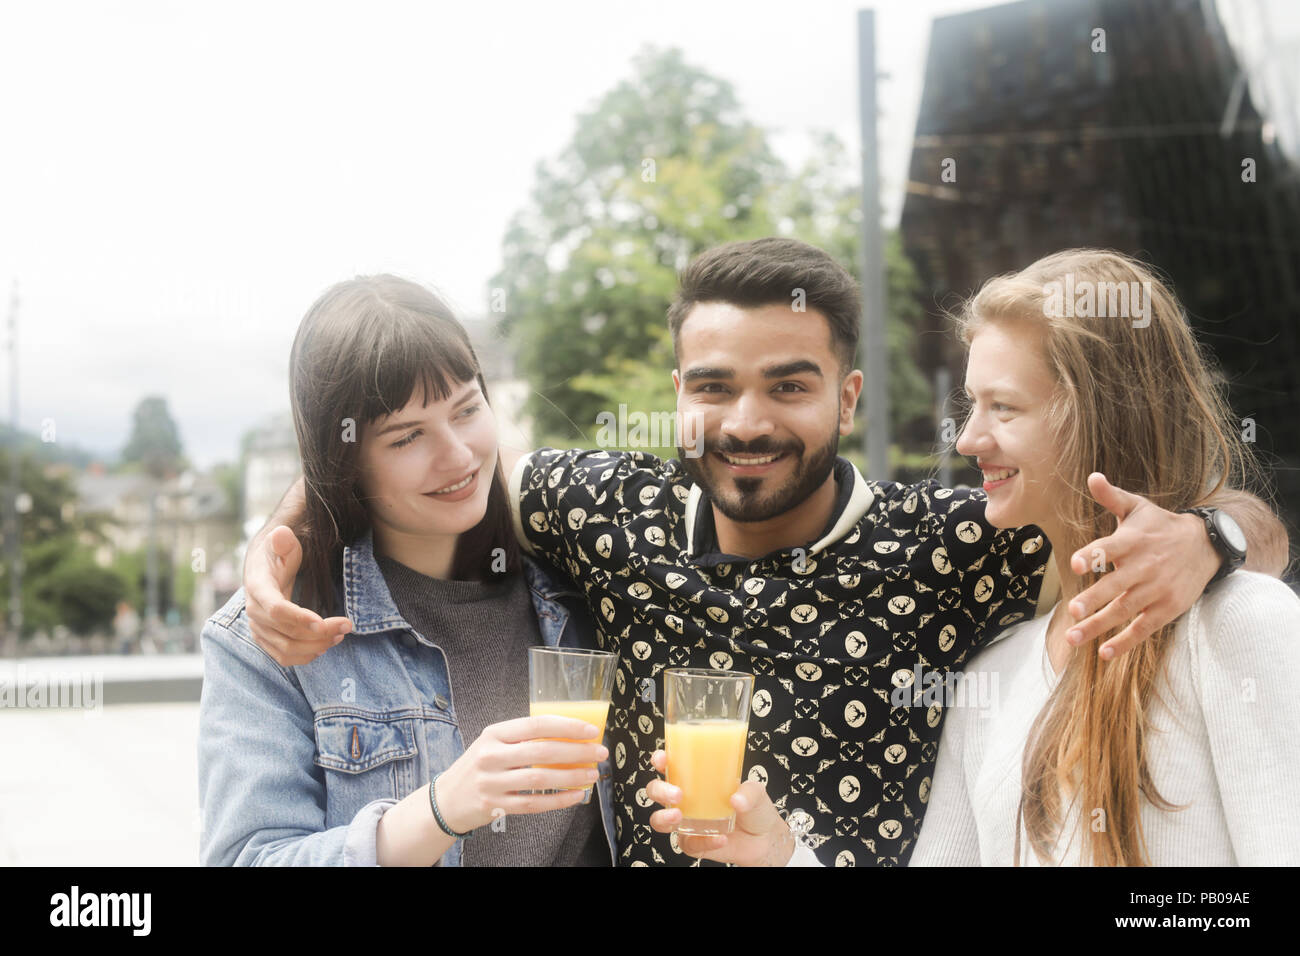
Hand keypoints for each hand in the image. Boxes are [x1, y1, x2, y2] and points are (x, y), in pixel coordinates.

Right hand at [245, 524, 351, 665]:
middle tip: (347, 626)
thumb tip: (282, 534)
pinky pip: (283, 657)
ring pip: (286, 649)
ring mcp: (258, 628)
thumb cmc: (277, 554)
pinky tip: (324, 647)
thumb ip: (283, 540)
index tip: (323, 622)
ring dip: (316, 646)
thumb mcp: (281, 543)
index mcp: (258, 587)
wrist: (262, 569)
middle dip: (320, 633)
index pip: (276, 609)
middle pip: (287, 633)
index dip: (298, 618)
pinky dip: (305, 657)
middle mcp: (254, 612)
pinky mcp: (265, 639)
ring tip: (340, 635)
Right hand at [435, 716, 608, 831]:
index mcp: (494, 733)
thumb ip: (523, 737)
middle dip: (577, 752)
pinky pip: (534, 804)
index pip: (536, 725)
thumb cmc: (479, 765)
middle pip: (542, 752)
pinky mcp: (496, 806)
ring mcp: (492, 783)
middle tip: (599, 752)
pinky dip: (559, 800)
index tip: (590, 730)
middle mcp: (491, 756)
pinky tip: (576, 795)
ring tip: (592, 774)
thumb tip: (569, 734)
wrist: (447, 799)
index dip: (567, 727)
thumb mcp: (493, 742)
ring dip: (572, 776)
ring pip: (541, 779)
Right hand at [644, 749, 794, 865]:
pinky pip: (688, 844)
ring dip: (663, 817)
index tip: (663, 759)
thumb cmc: (754, 807)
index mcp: (695, 778)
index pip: (670, 764)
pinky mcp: (694, 843)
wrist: (765, 839)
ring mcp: (687, 821)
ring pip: (659, 820)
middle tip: (677, 793)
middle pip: (655, 791)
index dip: (660, 760)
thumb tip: (735, 799)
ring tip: (679, 817)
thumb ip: (748, 793)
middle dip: (660, 790)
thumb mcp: (756, 792)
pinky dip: (702, 842)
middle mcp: (685, 799)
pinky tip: (720, 838)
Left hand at [1065, 472, 1218, 660]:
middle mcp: (1144, 566)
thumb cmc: (1160, 526)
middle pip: (1116, 585)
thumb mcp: (1138, 507)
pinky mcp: (1167, 608)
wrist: (1205, 545)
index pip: (1110, 548)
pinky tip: (1105, 653)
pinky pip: (1144, 627)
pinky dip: (1126, 642)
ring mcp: (1157, 589)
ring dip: (1099, 625)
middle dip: (1094, 598)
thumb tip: (1092, 476)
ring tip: (1074, 638)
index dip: (1092, 555)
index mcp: (1133, 540)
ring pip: (1125, 610)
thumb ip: (1112, 497)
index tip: (1074, 564)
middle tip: (1072, 611)